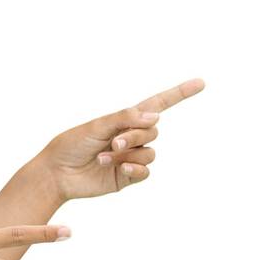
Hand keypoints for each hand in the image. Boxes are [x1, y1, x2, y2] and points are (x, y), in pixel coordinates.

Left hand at [38, 78, 204, 201]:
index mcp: (124, 119)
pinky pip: (146, 171)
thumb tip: (156, 116)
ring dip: (129, 153)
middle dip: (135, 135)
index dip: (179, 93)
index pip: (158, 104)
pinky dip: (136, 168)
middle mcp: (131, 137)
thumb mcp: (97, 125)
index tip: (201, 82)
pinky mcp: (128, 176)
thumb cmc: (71, 144)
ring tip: (105, 156)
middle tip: (113, 142)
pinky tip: (121, 168)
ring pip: (150, 152)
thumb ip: (126, 118)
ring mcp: (131, 157)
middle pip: (153, 131)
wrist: (57, 172)